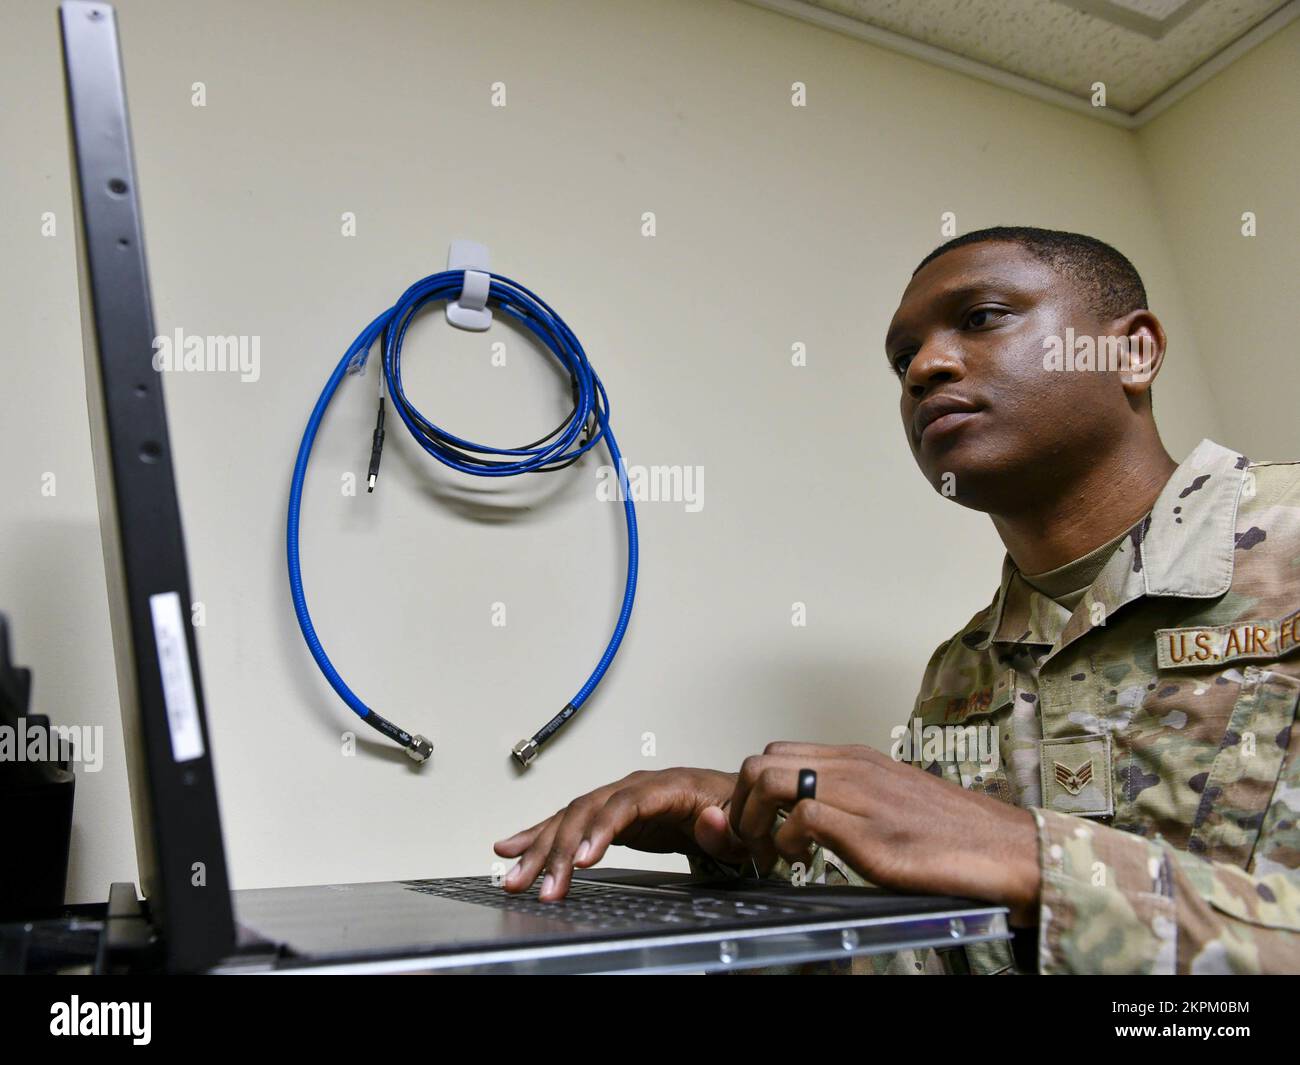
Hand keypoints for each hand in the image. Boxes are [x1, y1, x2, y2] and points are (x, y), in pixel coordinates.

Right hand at [493, 767, 747, 900]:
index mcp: (671, 787)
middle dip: (560, 848)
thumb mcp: (744, 826)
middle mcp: (638, 787)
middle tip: (542, 885)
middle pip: (589, 810)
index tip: (582, 858)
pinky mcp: (612, 815)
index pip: (628, 803)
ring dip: (540, 847)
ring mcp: (621, 798)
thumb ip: (726, 827)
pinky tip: (512, 847)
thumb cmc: (738, 814)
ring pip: (572, 817)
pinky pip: (571, 822)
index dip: (601, 829)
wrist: (737, 803)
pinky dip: (540, 834)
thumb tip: (708, 819)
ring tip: (515, 877)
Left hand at [728, 742, 1041, 924]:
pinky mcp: (869, 830)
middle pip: (760, 760)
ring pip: (769, 778)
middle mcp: (852, 767)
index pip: (776, 751)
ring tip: (772, 854)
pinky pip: (801, 817)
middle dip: (741, 805)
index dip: (752, 791)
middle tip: (755, 843)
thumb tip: (807, 815)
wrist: (1005, 851)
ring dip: (755, 823)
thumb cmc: (950, 834)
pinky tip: (803, 862)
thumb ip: (847, 800)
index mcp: (856, 758)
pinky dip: (786, 844)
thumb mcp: (888, 802)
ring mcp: (860, 795)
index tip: (757, 827)